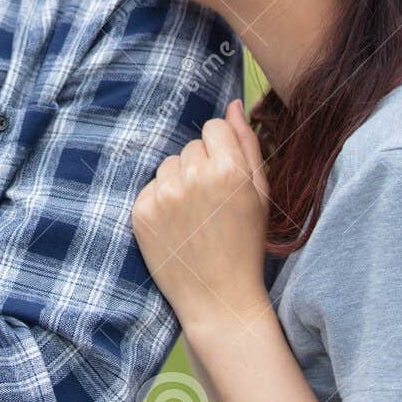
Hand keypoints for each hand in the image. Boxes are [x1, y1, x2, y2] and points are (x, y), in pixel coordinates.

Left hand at [131, 99, 272, 329]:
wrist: (218, 297)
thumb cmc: (245, 244)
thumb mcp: (260, 193)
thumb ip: (248, 144)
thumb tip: (233, 103)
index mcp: (230, 169)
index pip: (213, 127)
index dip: (221, 150)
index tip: (225, 175)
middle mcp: (194, 177)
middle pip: (190, 146)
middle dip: (200, 167)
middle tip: (212, 204)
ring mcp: (164, 194)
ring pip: (168, 165)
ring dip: (179, 182)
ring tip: (194, 216)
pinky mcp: (141, 211)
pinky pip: (151, 187)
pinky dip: (161, 201)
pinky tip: (177, 226)